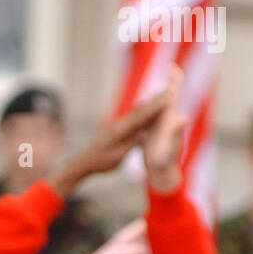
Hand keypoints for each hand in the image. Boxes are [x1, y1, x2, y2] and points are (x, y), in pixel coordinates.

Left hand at [49, 88, 170, 197]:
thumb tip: (142, 135)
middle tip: (169, 90)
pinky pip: (132, 120)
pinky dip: (142, 114)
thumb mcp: (117, 157)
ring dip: (149, 105)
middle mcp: (119, 125)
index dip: (154, 108)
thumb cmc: (100, 163)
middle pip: (140, 112)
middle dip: (154, 102)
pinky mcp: (116, 129)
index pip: (141, 118)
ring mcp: (117, 126)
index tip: (166, 99)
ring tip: (162, 96)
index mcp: (120, 132)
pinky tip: (148, 110)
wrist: (83, 162)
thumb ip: (129, 145)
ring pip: (136, 114)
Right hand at [141, 64, 186, 193]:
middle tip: (172, 68)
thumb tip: (183, 118)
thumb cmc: (165, 163)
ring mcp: (159, 129)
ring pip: (158, 109)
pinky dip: (148, 112)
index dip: (173, 82)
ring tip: (157, 86)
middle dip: (170, 83)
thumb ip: (176, 133)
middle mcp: (165, 122)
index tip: (174, 68)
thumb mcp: (169, 148)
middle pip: (168, 99)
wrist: (161, 175)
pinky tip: (145, 109)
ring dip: (157, 96)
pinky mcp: (151, 136)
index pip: (172, 96)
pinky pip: (149, 120)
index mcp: (169, 120)